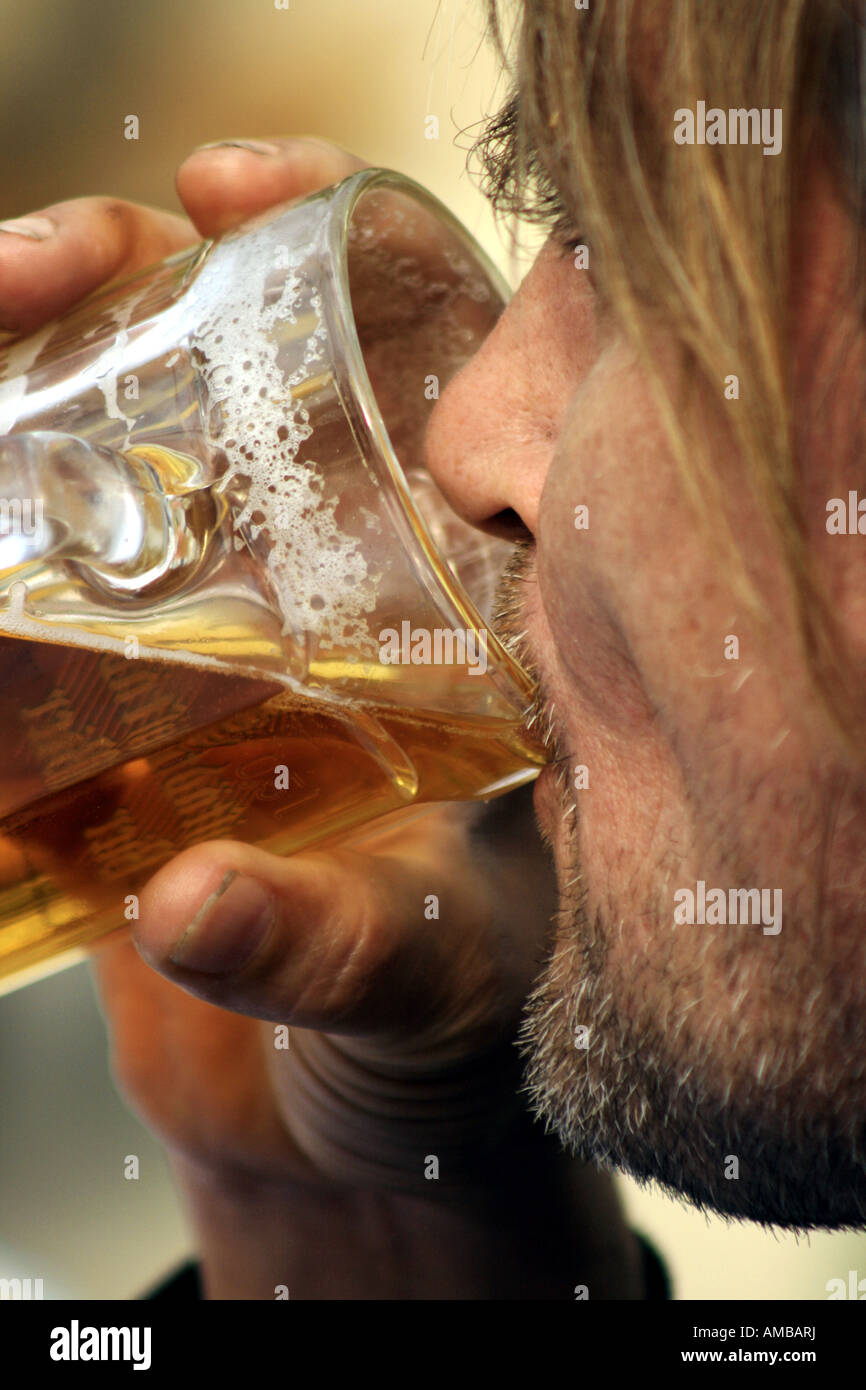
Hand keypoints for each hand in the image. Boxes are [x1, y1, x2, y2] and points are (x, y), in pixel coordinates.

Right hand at [0, 142, 638, 1297]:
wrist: (347, 1122)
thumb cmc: (437, 1034)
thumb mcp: (425, 969)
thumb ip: (326, 944)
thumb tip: (189, 903)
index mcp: (450, 617)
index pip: (413, 374)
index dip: (330, 250)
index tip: (242, 185)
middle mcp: (325, 608)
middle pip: (224, 392)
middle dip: (129, 297)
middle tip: (66, 259)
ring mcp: (202, 661)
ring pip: (100, 478)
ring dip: (23, 392)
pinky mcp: (104, 731)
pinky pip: (24, 613)